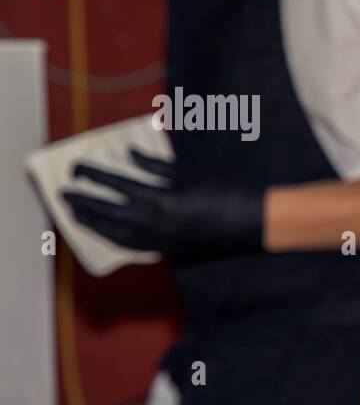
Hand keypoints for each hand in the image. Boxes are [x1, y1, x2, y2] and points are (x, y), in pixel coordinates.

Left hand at [61, 149, 263, 256]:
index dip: (92, 176)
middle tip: (65, 193)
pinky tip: (106, 230)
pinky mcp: (166, 247)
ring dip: (92, 223)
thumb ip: (154, 165)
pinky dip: (112, 236)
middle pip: (105, 212)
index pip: (114, 185)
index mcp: (158, 198)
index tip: (76, 169)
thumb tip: (129, 157)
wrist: (249, 221)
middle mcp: (153, 222)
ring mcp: (158, 238)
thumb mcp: (186, 172)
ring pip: (113, 233)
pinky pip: (129, 244)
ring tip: (77, 214)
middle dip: (82, 202)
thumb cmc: (222, 190)